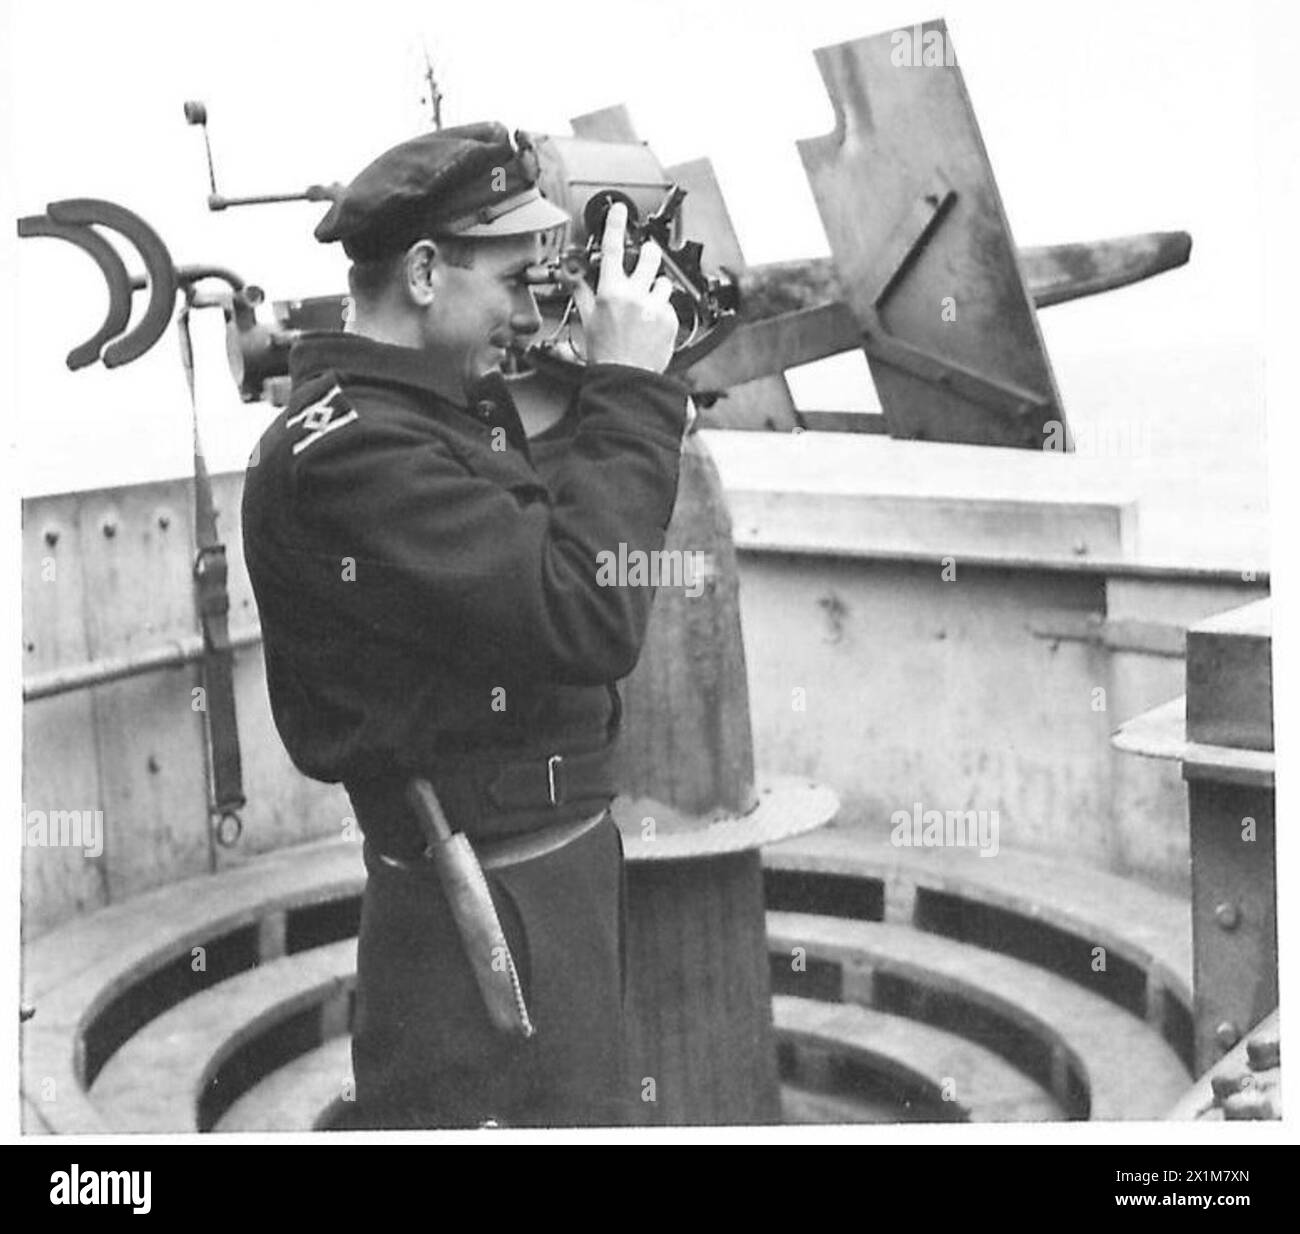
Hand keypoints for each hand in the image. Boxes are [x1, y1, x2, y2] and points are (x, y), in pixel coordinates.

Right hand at [568, 201, 677, 373]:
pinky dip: (663, 312)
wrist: (627, 380)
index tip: (620, 210)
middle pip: (649, 257)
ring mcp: (655, 307)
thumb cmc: (605, 354)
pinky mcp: (671, 320)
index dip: (616, 225)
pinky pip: (670, 305)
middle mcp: (635, 296)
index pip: (613, 250)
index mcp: (611, 292)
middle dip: (648, 255)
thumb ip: (582, 291)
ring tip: (647, 307)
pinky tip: (652, 326)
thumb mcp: (587, 320)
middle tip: (645, 259)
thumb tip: (571, 275)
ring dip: (656, 289)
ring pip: (663, 282)